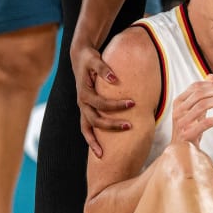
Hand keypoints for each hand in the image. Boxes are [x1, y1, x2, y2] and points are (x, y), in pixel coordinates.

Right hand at [72, 41, 132, 157]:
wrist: (80, 58)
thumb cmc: (89, 59)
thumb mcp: (95, 59)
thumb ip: (103, 69)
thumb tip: (114, 78)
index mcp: (84, 93)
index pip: (101, 103)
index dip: (116, 105)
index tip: (132, 102)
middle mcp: (81, 103)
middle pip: (95, 120)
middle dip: (111, 125)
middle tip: (130, 126)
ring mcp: (82, 108)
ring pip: (87, 128)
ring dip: (96, 141)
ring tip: (105, 155)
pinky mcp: (85, 110)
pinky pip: (86, 129)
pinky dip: (91, 140)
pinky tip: (99, 152)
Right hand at [169, 75, 212, 146]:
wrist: (182, 151)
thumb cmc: (190, 127)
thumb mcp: (195, 108)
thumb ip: (202, 93)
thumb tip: (212, 75)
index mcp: (178, 102)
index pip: (195, 87)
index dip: (210, 84)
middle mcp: (178, 110)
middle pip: (199, 94)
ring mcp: (181, 122)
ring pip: (202, 106)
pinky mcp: (188, 133)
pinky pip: (206, 123)